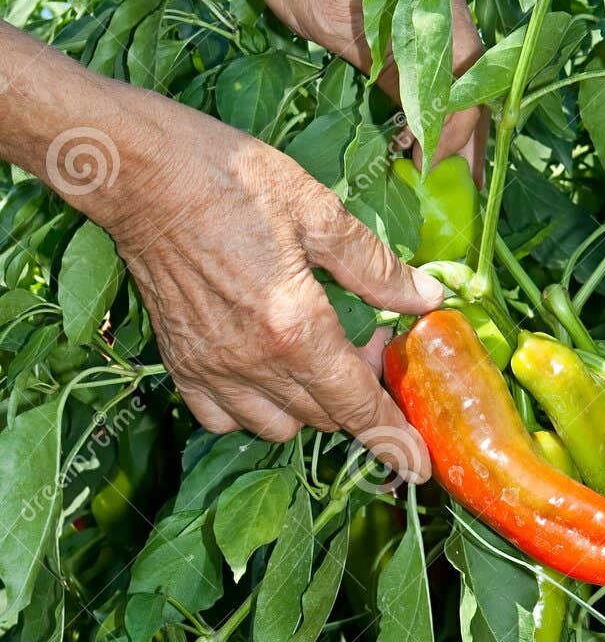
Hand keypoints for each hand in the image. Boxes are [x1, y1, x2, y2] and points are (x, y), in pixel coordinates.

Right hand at [100, 92, 441, 469]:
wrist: (142, 175)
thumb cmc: (232, 180)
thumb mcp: (317, 211)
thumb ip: (373, 266)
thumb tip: (425, 299)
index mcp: (295, 327)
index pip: (356, 406)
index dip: (393, 438)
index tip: (419, 466)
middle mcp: (253, 363)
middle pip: (324, 416)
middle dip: (358, 392)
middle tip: (366, 335)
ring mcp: (211, 368)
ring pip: (277, 426)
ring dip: (310, 405)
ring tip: (317, 351)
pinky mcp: (180, 364)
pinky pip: (223, 419)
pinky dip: (253, 410)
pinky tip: (265, 370)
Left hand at [213, 0, 486, 172]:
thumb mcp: (334, 26)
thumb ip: (388, 71)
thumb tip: (423, 127)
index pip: (464, 79)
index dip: (453, 132)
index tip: (429, 169)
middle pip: (468, 72)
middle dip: (460, 129)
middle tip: (452, 178)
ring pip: (452, 62)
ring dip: (445, 111)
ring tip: (431, 154)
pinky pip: (432, 46)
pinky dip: (427, 85)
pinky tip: (412, 113)